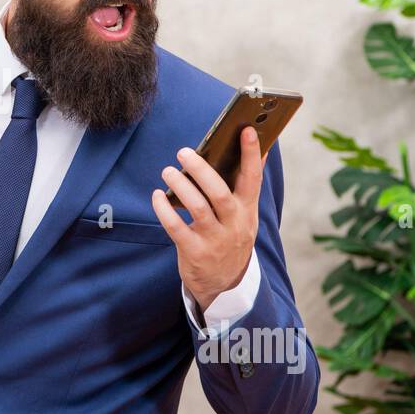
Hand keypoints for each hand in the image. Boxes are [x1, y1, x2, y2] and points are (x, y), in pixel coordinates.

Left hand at [151, 126, 270, 314]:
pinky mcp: (195, 252)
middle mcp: (234, 224)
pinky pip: (176, 227)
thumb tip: (257, 149)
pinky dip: (163, 209)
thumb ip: (244, 188)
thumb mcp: (244, 216)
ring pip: (197, 207)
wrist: (225, 283)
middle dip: (201, 169)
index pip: (253, 178)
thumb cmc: (230, 238)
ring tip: (168, 171)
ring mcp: (215, 240)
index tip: (246, 130)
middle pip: (219, 192)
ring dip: (180, 186)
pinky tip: (157, 196)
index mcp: (248, 210)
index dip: (251, 154)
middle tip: (183, 151)